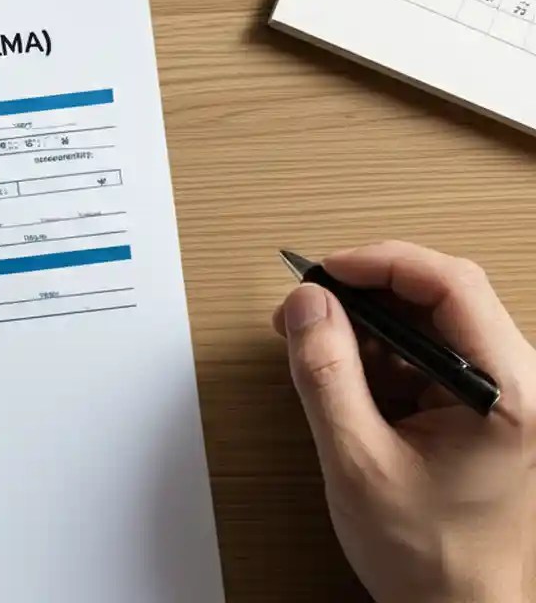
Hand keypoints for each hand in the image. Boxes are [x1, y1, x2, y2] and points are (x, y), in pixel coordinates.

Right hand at [273, 241, 534, 602]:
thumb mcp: (358, 462)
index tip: (324, 271)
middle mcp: (520, 383)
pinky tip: (346, 379)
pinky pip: (427, 353)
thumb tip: (305, 305)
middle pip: (442, 294)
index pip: (452, 285)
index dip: (381, 263)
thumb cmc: (428, 556)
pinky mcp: (482, 404)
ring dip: (369, 325)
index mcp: (509, 393)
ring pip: (431, 321)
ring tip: (315, 347)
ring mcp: (503, 392)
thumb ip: (327, 376)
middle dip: (366, 292)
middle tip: (304, 308)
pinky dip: (380, 355)